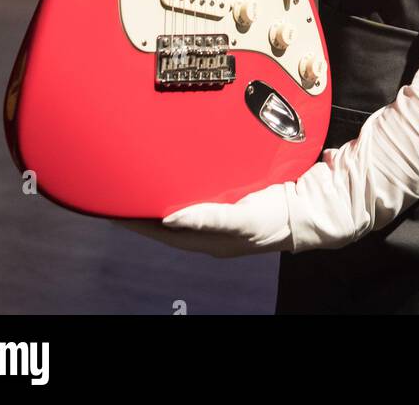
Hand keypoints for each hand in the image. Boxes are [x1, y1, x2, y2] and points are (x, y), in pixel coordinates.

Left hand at [120, 182, 294, 258]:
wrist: (305, 207)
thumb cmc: (275, 218)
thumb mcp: (241, 220)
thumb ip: (208, 218)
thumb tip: (169, 219)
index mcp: (208, 240)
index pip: (162, 232)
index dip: (137, 222)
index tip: (114, 210)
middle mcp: (208, 231)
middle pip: (166, 222)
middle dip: (143, 210)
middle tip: (119, 191)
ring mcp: (217, 216)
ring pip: (179, 209)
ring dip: (160, 198)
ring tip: (140, 184)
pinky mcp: (226, 202)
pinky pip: (195, 198)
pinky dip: (181, 190)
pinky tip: (175, 179)